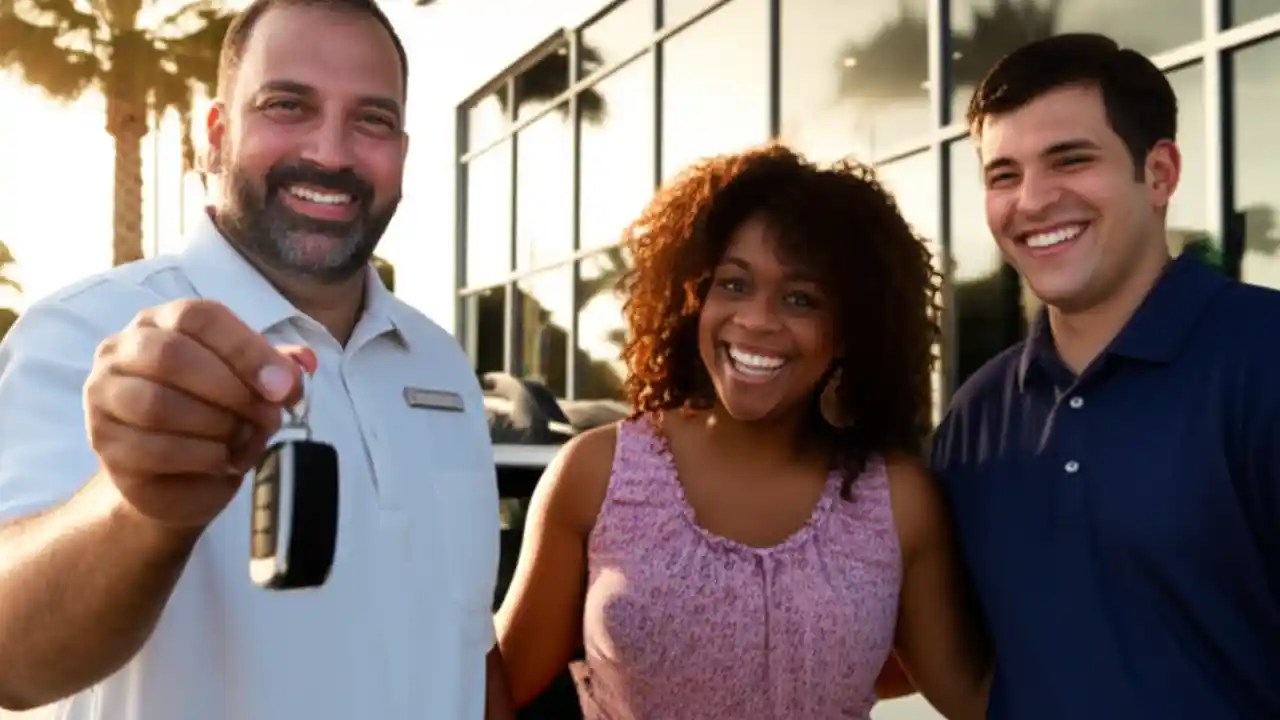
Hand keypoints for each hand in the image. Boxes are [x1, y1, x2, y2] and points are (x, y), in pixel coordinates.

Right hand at [84, 299, 315, 529]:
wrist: (175, 480)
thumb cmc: (214, 420)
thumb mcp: (251, 389)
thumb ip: (276, 370)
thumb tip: (304, 361)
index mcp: (164, 322)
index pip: (200, 317)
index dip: (247, 350)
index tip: (283, 385)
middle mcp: (123, 348)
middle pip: (174, 356)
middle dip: (233, 391)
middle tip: (268, 416)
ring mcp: (104, 394)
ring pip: (160, 405)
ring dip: (217, 426)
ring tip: (244, 439)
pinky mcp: (103, 441)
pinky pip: (154, 448)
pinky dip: (201, 457)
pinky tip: (222, 460)